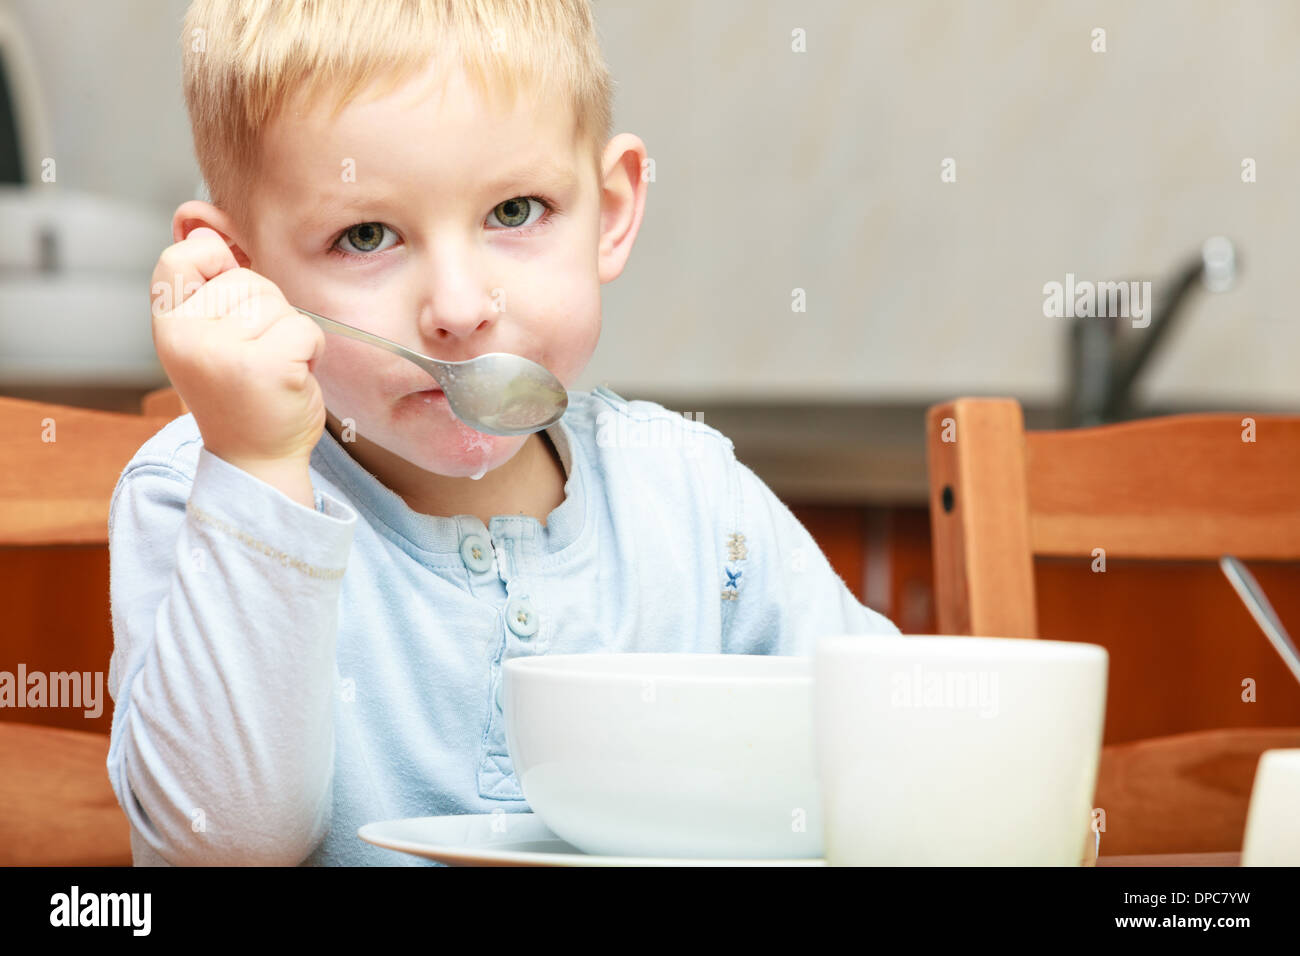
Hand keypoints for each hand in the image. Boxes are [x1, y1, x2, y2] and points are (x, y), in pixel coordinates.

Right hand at [151, 227, 326, 473]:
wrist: (256, 457)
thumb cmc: (240, 390)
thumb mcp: (209, 331)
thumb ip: (206, 278)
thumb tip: (200, 219)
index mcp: (167, 324)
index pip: (183, 256)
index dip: (216, 263)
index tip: (228, 305)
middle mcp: (186, 336)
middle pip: (247, 279)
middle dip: (265, 311)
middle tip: (255, 355)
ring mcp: (225, 352)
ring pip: (279, 302)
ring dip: (289, 333)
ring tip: (273, 366)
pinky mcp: (267, 366)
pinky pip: (305, 327)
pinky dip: (310, 350)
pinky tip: (292, 377)